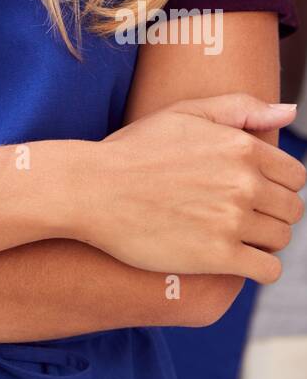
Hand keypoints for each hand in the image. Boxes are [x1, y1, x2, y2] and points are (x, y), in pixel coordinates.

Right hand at [84, 95, 305, 282]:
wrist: (93, 189)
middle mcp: (243, 182)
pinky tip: (236, 259)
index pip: (295, 176)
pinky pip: (267, 270)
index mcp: (241, 146)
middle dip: (272, 213)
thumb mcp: (185, 113)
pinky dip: (259, 268)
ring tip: (233, 235)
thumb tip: (289, 112)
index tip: (255, 192)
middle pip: (291, 209)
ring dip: (264, 240)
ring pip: (281, 240)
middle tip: (241, 215)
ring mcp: (231, 220)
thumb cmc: (135, 150)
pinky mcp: (218, 256)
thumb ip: (242, 108)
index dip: (278, 185)